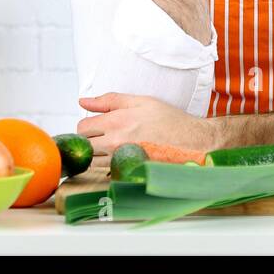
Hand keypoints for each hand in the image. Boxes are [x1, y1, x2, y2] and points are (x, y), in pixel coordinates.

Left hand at [76, 93, 216, 159]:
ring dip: (98, 155)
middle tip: (104, 136)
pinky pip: (107, 172)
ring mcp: (121, 160)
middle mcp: (116, 142)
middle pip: (84, 145)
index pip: (82, 127)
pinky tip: (122, 157)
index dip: (88, 125)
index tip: (98, 125)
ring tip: (114, 147)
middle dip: (90, 140)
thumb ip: (110, 100)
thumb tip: (83, 101)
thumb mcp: (141, 101)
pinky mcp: (128, 173)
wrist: (192, 142)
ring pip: (92, 161)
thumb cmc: (169, 120)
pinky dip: (109, 166)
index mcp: (117, 121)